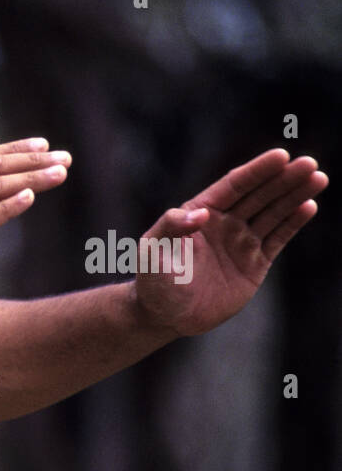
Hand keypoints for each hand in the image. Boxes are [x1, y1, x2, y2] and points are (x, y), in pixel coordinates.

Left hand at [132, 149, 327, 336]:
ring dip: (295, 196)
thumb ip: (171, 227)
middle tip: (309, 164)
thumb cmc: (152, 280)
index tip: (282, 155)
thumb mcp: (152, 250)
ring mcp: (240, 242)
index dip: (257, 171)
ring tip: (317, 179)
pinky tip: (308, 207)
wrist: (164, 315)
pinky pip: (277, 239)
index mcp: (200, 212)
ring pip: (273, 213)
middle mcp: (224, 223)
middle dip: (284, 179)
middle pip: (259, 195)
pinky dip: (293, 223)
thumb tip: (202, 214)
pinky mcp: (254, 264)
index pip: (234, 186)